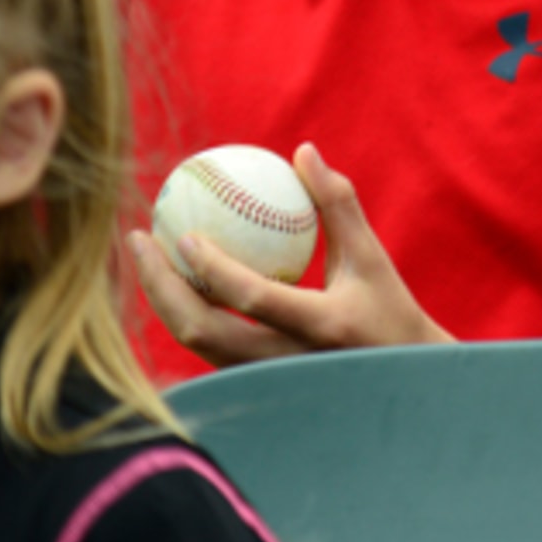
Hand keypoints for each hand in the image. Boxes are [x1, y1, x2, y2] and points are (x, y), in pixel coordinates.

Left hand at [129, 143, 452, 367]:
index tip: (185, 236)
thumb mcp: (371, 257)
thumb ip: (338, 206)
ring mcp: (266, 382)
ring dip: (164, 302)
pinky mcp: (253, 387)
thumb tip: (303, 153)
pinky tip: (173, 283)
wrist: (400, 384)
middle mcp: (287, 361)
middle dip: (160, 288)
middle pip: (204, 333)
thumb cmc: (388, 309)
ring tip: (149, 258)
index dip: (212, 269)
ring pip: (196, 346)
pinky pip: (205, 349)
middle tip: (142, 242)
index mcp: (323, 325)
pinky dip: (183, 315)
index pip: (254, 298)